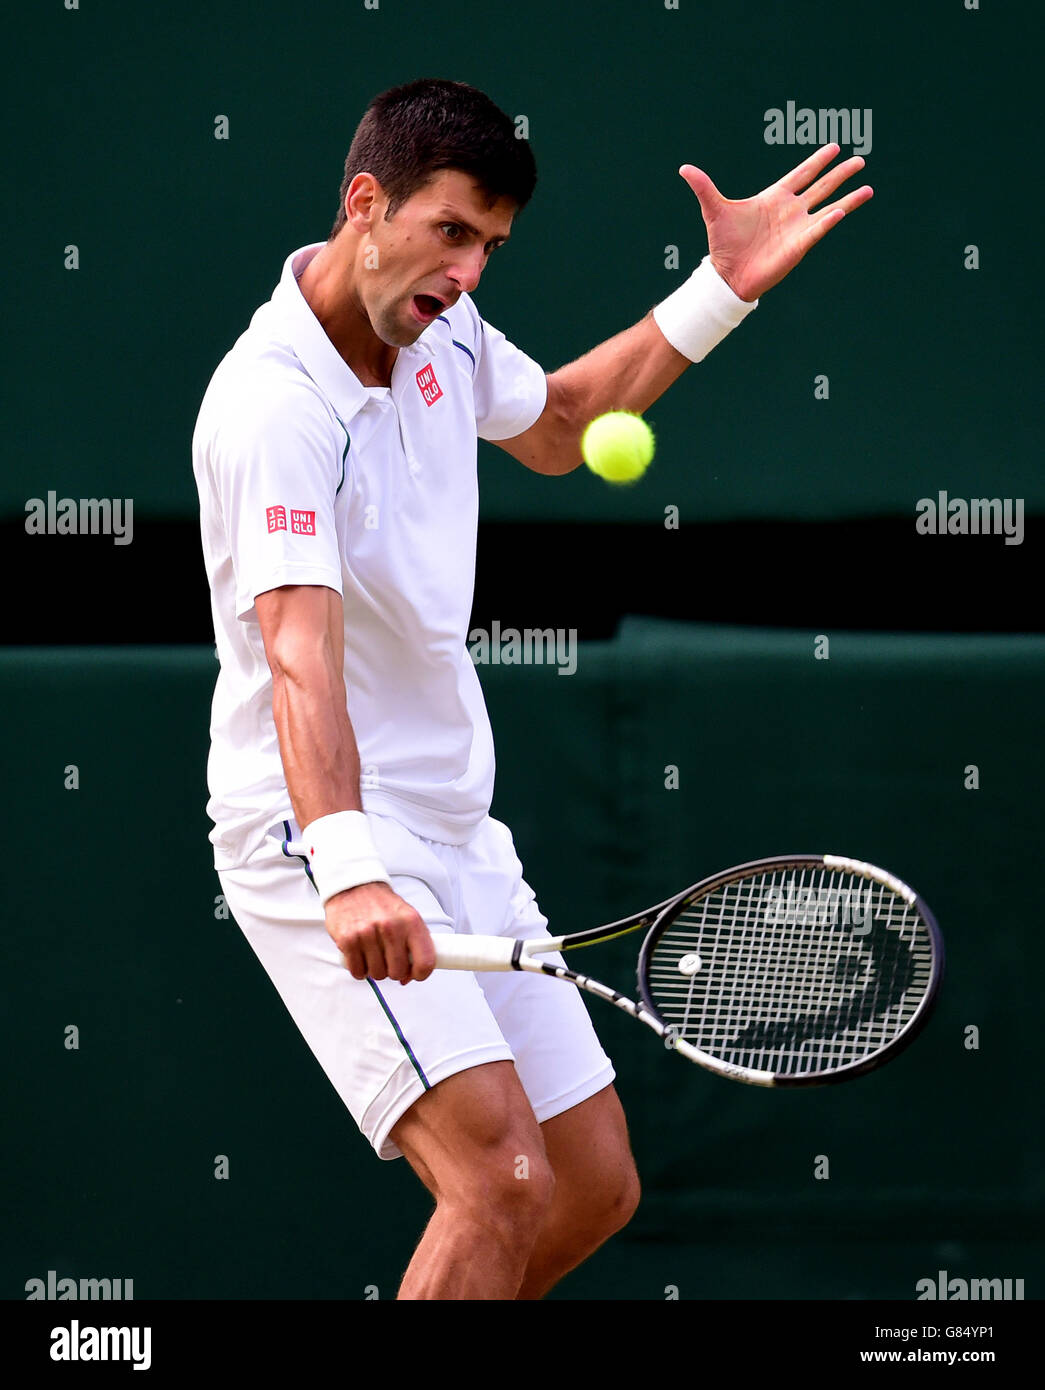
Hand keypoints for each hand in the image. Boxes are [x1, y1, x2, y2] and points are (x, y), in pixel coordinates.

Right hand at [325, 881, 434, 984]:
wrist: (353, 886)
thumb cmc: (382, 905)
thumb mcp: (407, 916)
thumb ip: (414, 944)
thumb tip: (409, 976)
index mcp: (411, 921)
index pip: (425, 962)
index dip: (420, 974)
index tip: (414, 974)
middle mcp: (391, 927)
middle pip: (398, 972)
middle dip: (394, 971)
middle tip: (388, 960)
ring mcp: (368, 934)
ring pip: (378, 974)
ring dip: (376, 970)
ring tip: (374, 954)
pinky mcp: (348, 939)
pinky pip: (358, 971)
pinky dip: (360, 970)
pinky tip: (361, 956)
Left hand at [678, 143, 872, 302]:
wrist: (727, 275)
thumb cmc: (723, 244)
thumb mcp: (713, 210)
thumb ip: (704, 187)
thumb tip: (684, 167)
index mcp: (774, 198)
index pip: (801, 174)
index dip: (817, 161)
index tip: (834, 147)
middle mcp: (790, 211)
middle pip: (821, 187)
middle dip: (840, 174)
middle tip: (860, 159)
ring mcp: (797, 228)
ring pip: (828, 207)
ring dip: (848, 198)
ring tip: (869, 187)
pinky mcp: (798, 246)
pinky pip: (818, 230)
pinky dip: (830, 220)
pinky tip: (843, 210)